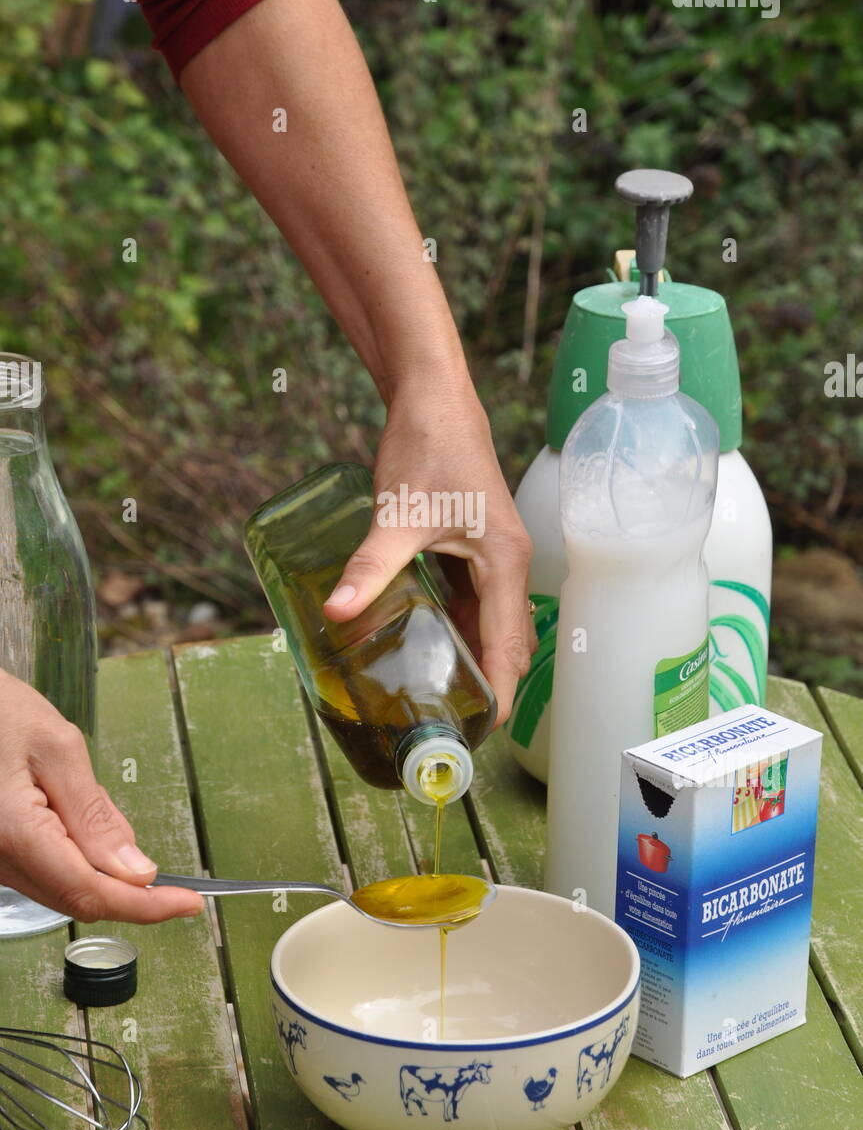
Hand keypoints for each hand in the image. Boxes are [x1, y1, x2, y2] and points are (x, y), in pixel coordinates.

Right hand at [0, 671, 203, 922]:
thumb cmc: (0, 713)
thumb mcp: (59, 749)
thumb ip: (96, 814)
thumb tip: (136, 870)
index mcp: (15, 834)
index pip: (91, 892)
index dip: (145, 905)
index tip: (189, 902)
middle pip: (78, 898)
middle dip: (129, 885)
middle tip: (165, 862)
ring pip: (64, 887)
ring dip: (102, 864)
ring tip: (93, 798)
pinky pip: (48, 869)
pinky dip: (78, 854)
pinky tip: (75, 807)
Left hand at [324, 382, 535, 725]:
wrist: (433, 396)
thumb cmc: (428, 444)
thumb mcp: (397, 512)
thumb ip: (370, 564)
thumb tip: (338, 612)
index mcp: (504, 561)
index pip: (507, 646)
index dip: (499, 694)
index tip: (478, 733)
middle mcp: (509, 563)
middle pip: (506, 642)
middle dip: (486, 685)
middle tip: (449, 725)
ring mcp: (495, 556)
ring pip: (491, 624)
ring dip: (473, 659)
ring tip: (439, 698)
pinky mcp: (477, 547)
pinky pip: (475, 602)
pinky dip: (459, 630)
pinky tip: (428, 645)